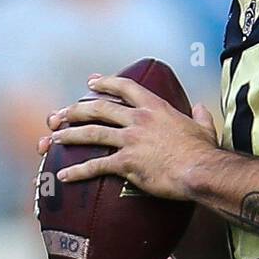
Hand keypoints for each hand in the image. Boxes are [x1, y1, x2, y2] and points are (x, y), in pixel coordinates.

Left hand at [38, 73, 218, 200]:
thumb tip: (201, 107)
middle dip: (76, 110)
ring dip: (69, 135)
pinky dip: (78, 171)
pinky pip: (96, 165)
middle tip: (60, 114)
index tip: (91, 82)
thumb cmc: (204, 152)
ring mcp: (130, 140)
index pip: (124, 87)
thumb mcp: (205, 128)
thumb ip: (200, 116)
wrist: (201, 171)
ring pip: (92, 133)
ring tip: (54, 139)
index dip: (105, 83)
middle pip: (99, 108)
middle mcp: (138, 120)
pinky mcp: (126, 163)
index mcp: (155, 108)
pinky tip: (64, 175)